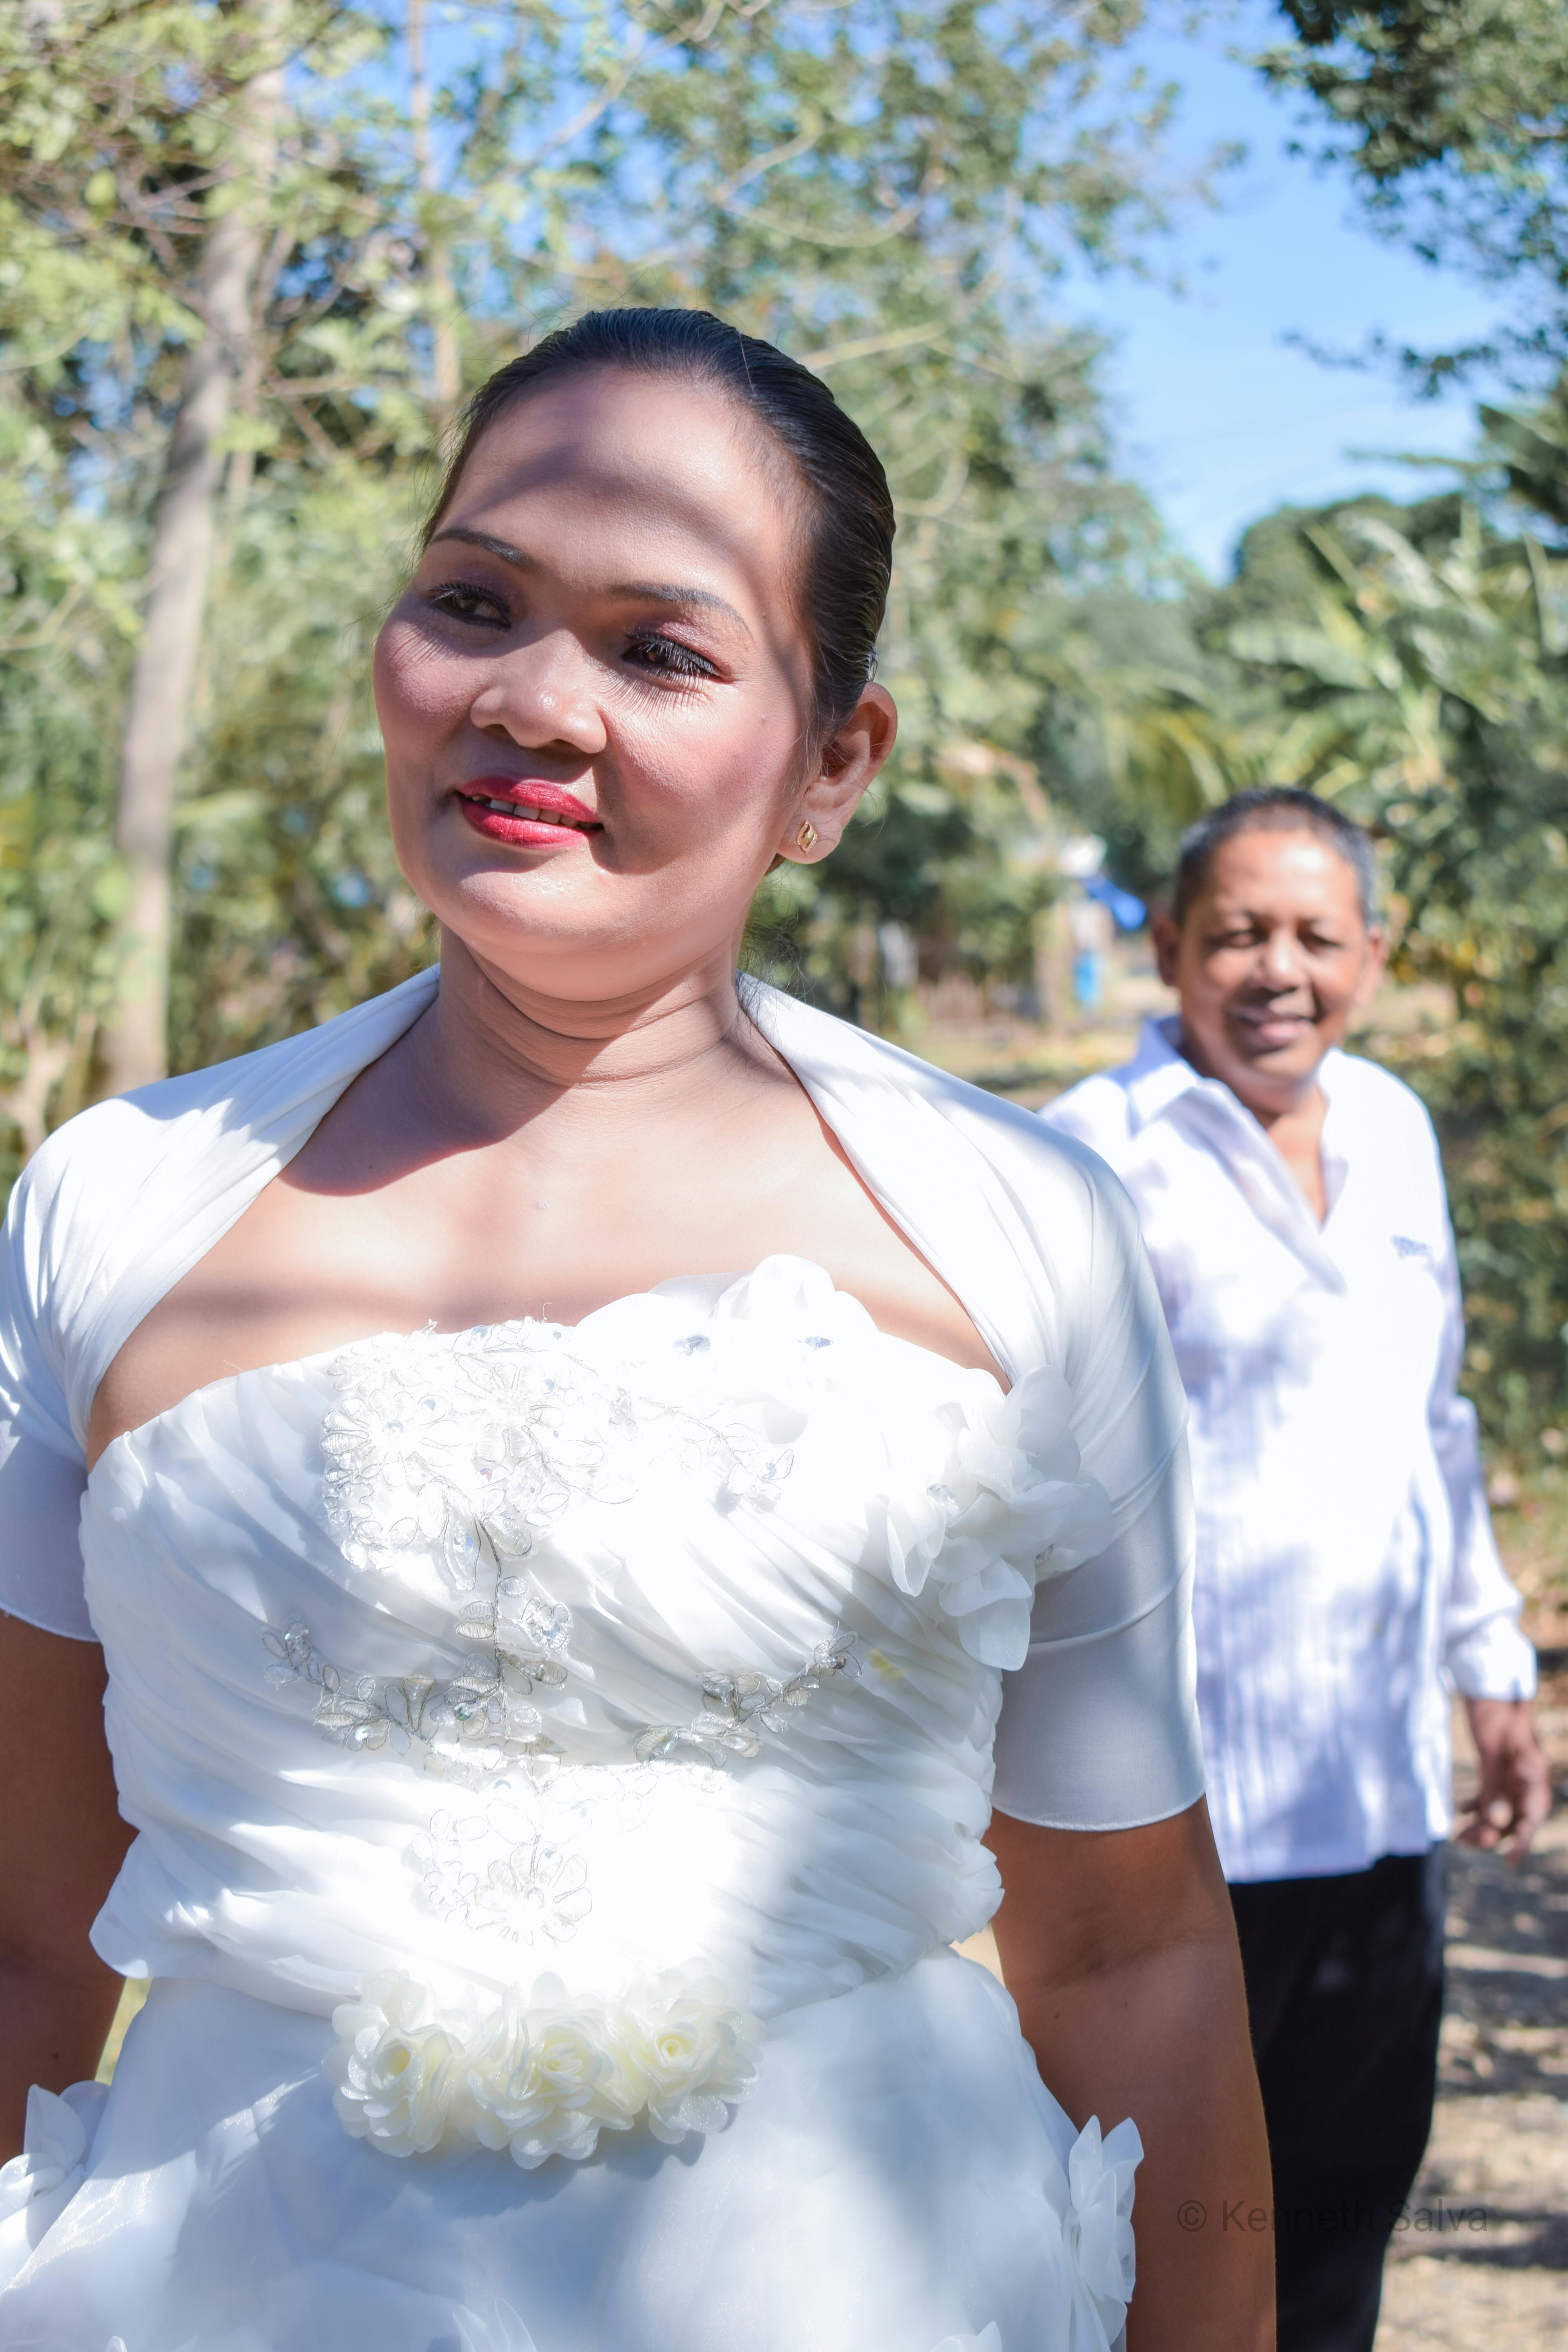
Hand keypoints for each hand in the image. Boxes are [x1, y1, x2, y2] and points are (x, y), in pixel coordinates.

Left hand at [1460, 1697, 1552, 1859]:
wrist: (1487, 1687)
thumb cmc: (1494, 1713)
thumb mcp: (1492, 1750)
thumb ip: (1495, 1787)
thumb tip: (1497, 1824)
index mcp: (1534, 1775)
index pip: (1533, 1817)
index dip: (1523, 1842)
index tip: (1510, 1862)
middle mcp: (1527, 1779)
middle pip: (1515, 1818)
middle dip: (1492, 1833)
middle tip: (1464, 1840)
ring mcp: (1513, 1775)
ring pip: (1502, 1811)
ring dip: (1483, 1824)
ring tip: (1458, 1834)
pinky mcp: (1499, 1770)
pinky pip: (1492, 1796)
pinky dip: (1478, 1805)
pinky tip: (1462, 1810)